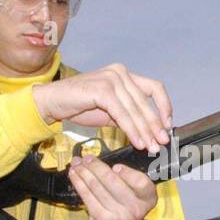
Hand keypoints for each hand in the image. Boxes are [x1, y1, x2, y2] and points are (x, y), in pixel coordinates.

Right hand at [31, 64, 172, 153]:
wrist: (51, 102)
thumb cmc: (79, 106)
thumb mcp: (110, 112)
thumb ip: (129, 116)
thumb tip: (150, 132)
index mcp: (124, 75)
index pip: (154, 88)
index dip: (164, 106)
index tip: (167, 125)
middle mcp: (120, 72)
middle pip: (145, 101)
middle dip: (155, 125)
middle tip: (161, 142)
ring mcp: (111, 78)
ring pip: (135, 109)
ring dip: (144, 130)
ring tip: (150, 147)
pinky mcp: (102, 89)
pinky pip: (122, 113)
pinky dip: (131, 129)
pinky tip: (136, 141)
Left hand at [68, 155, 157, 219]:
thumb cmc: (127, 205)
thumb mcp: (136, 193)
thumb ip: (128, 177)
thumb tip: (103, 161)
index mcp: (147, 198)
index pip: (141, 182)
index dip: (127, 172)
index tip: (115, 166)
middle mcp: (135, 208)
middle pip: (112, 181)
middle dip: (96, 166)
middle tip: (87, 158)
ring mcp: (118, 214)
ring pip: (96, 186)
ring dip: (84, 171)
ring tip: (77, 163)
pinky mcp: (101, 218)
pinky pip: (87, 196)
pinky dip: (79, 183)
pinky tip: (74, 175)